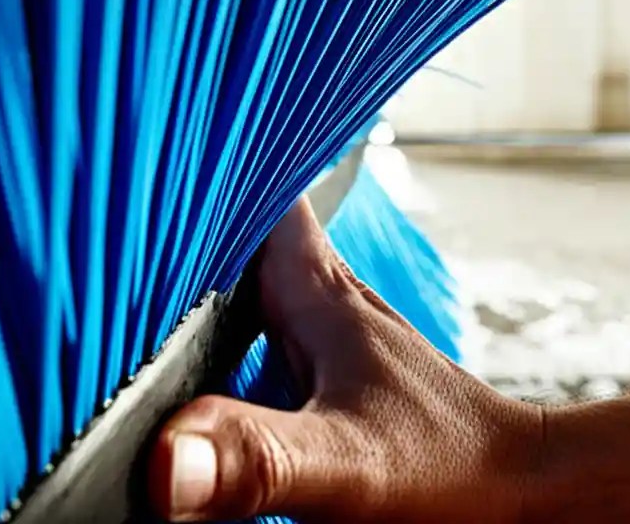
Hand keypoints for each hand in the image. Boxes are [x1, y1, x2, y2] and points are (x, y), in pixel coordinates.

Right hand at [147, 196, 543, 521]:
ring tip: (129, 277)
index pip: (254, 189)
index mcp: (317, 293)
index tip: (138, 142)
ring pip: (240, 280)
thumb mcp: (350, 465)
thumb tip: (167, 458)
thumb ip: (261, 456)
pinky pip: (250, 334)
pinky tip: (184, 361)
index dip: (200, 160)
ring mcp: (320, 340)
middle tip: (111, 221)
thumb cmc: (453, 471)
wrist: (517, 497)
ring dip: (191, 278)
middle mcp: (317, 302)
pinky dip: (213, 336)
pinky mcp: (320, 380)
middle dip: (173, 223)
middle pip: (231, 232)